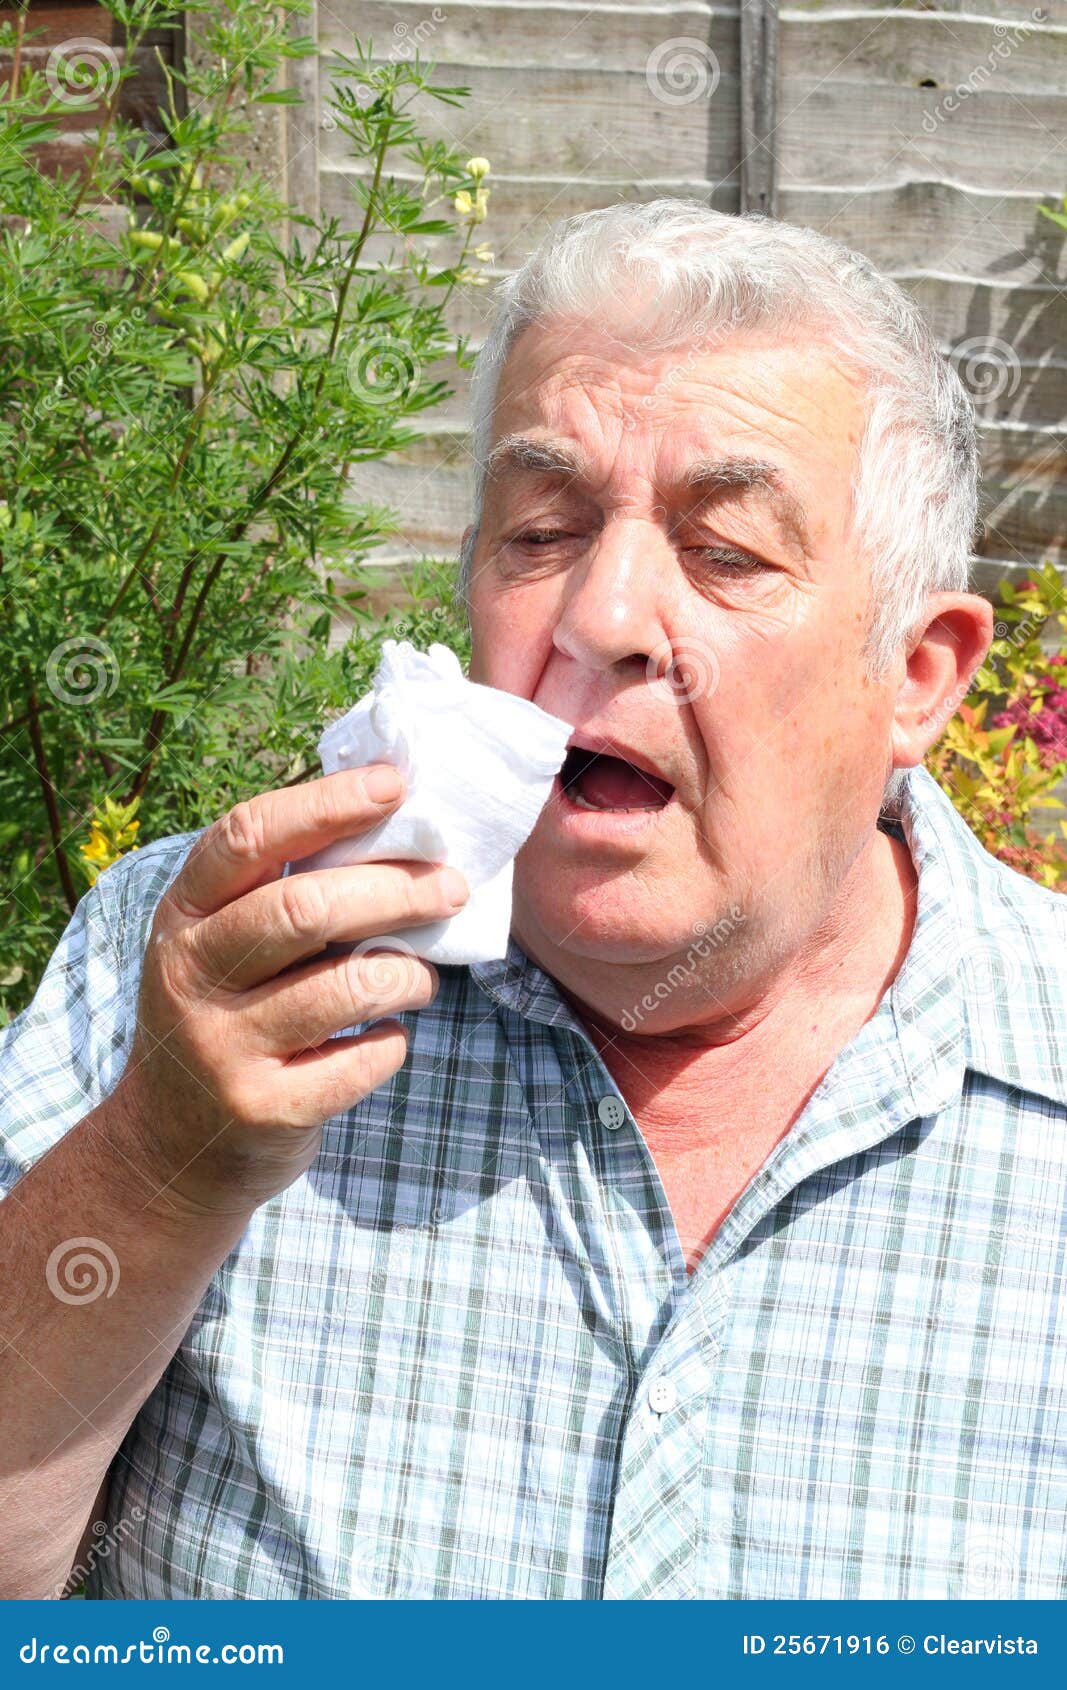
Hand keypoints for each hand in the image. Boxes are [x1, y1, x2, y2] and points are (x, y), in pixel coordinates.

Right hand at [106, 766, 466, 1216]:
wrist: (170, 1146)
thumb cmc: (228, 1015)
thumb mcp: (222, 946)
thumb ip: (283, 891)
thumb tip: (397, 822)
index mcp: (182, 914)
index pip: (247, 837)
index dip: (326, 804)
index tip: (395, 785)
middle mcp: (190, 974)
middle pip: (305, 909)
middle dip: (396, 890)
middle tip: (451, 887)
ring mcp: (220, 1046)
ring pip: (346, 987)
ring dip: (407, 974)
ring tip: (419, 977)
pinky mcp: (262, 1108)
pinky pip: (362, 1060)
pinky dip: (392, 1044)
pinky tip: (384, 1038)